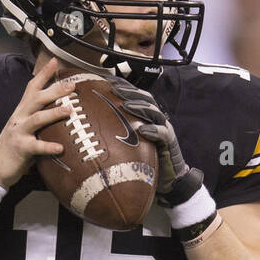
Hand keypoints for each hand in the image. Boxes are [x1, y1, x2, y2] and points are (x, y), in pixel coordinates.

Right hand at [0, 57, 76, 188]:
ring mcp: (19, 132)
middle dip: (54, 90)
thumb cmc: (15, 146)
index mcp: (22, 111)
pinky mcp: (21, 148)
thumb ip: (39, 117)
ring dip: (53, 113)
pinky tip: (60, 147)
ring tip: (69, 109)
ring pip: (37, 118)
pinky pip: (36, 147)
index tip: (55, 61)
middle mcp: (20, 117)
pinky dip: (48, 146)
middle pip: (37, 99)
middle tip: (71, 85)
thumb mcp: (26, 127)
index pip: (32, 87)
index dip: (43, 74)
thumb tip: (63, 109)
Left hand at [109, 78, 191, 197]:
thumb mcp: (127, 143)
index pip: (135, 96)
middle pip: (144, 99)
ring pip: (153, 112)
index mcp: (145, 116)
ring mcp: (164, 129)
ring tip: (125, 104)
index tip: (106, 80)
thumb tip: (90, 127)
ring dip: (139, 107)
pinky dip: (153, 130)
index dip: (123, 86)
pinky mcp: (169, 143)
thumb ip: (116, 132)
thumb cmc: (145, 160)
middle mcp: (155, 119)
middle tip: (113, 88)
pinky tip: (142, 130)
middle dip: (129, 92)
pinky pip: (163, 134)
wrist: (168, 178)